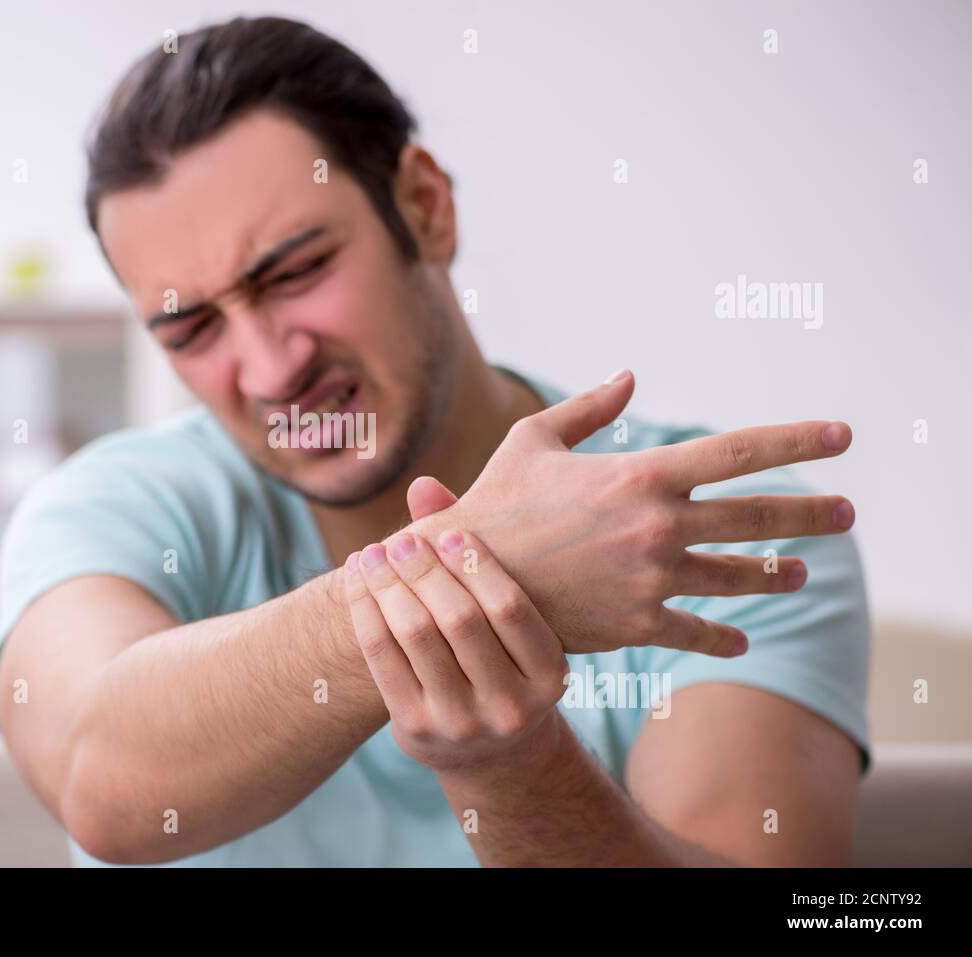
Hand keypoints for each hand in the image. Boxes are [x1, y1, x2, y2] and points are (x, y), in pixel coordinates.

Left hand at [342, 527, 568, 773]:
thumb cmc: (501, 662)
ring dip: (387, 585)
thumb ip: (473, 556)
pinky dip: (365, 611)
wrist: (487, 751)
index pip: (512, 608)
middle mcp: (512, 707)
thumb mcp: (512, 624)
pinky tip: (356, 580)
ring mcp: (461, 723)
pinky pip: (381, 657)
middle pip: (460, 620)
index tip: (448, 533)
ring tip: (371, 553)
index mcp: (550, 675)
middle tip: (400, 541)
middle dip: (424, 571)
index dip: (476, 564)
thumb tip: (421, 486)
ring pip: (415, 636)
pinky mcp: (414, 730)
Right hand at [408, 370, 855, 657]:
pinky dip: (722, 638)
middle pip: (759, 518)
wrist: (461, 580)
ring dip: (778, 576)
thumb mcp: (533, 440)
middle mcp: (658, 526)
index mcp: (641, 474)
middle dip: (813, 514)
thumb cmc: (496, 502)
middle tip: (847, 513)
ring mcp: (651, 580)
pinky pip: (695, 632)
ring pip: (738, 578)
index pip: (739, 451)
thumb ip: (589, 407)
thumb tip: (630, 377)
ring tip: (801, 577)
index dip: (798, 441)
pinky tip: (740, 641)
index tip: (841, 435)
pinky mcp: (635, 626)